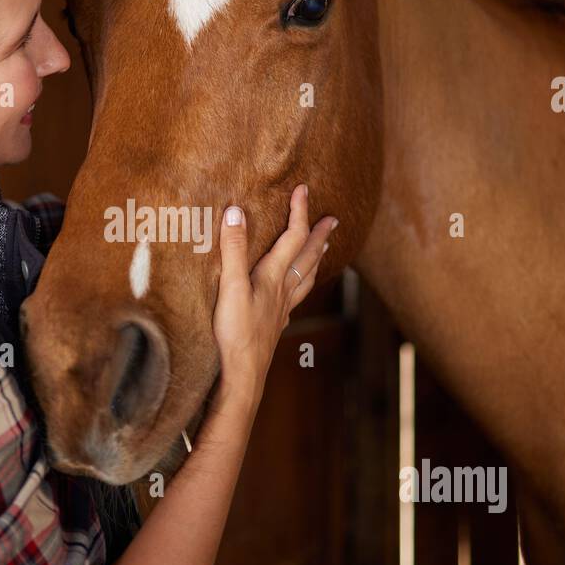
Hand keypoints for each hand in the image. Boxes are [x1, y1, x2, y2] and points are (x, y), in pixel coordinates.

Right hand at [210, 184, 337, 414]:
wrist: (243, 374)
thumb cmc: (236, 332)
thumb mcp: (230, 286)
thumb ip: (233, 249)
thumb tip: (237, 212)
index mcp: (274, 277)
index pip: (293, 237)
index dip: (299, 212)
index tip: (303, 189)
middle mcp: (283, 291)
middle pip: (308, 257)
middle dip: (319, 235)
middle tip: (333, 219)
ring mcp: (282, 309)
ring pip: (306, 279)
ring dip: (316, 260)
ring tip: (325, 250)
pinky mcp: (275, 324)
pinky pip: (295, 299)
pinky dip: (300, 288)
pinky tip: (296, 293)